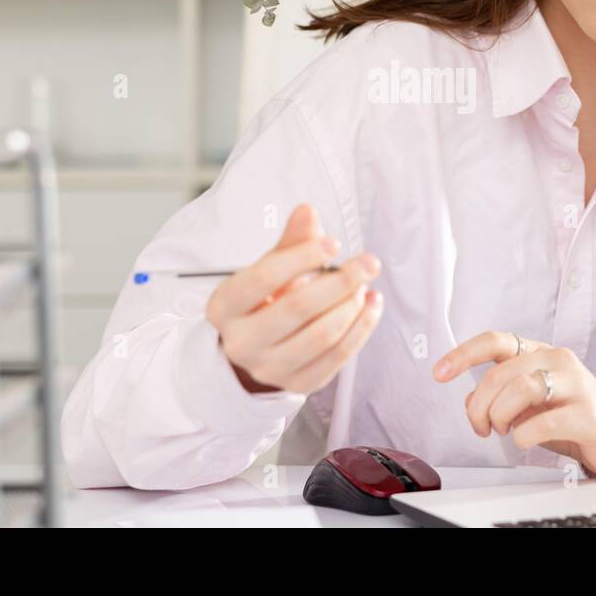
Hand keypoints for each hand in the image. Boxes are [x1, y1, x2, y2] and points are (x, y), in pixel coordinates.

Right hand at [205, 203, 383, 394]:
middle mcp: (241, 342)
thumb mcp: (268, 268)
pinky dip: (361, 328)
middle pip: (297, 307)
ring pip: (322, 335)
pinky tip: (372, 305)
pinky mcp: (298, 384)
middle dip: (339, 281)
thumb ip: (290, 241)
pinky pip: (338, 357)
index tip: (334, 242)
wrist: (254, 352)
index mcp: (224, 306)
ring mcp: (269, 369)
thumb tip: (308, 211)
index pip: (263, 277)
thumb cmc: (264, 300)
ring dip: (352, 306)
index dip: (301, 256)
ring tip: (365, 284)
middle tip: (369, 262)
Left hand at [432, 331, 595, 476]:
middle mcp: (558, 361)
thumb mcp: (528, 403)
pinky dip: (525, 434)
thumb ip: (499, 396)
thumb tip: (471, 403)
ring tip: (505, 431)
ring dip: (502, 415)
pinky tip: (524, 440)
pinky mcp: (589, 415)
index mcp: (539, 353)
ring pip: (522, 387)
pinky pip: (546, 420)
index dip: (463, 354)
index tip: (439, 373)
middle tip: (482, 427)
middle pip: (502, 372)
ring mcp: (577, 385)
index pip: (496, 341)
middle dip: (481, 404)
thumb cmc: (569, 416)